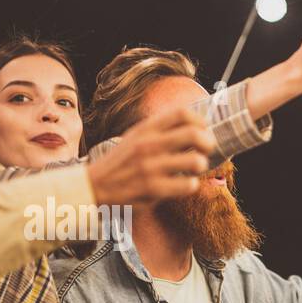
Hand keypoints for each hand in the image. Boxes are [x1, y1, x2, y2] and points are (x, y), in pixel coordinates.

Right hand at [87, 106, 214, 204]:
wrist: (93, 186)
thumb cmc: (121, 162)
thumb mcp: (136, 137)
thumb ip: (160, 129)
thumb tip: (195, 124)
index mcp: (145, 129)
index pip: (182, 113)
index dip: (201, 122)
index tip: (203, 131)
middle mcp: (148, 144)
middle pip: (194, 134)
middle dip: (208, 143)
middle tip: (205, 151)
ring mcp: (150, 167)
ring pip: (196, 161)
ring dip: (201, 166)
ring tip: (193, 169)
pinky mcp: (152, 189)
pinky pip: (188, 185)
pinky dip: (191, 185)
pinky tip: (183, 184)